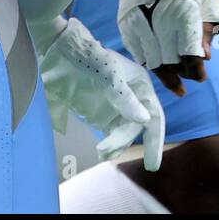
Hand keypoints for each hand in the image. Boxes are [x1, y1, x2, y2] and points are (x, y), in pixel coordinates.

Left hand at [39, 16, 164, 170]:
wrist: (63, 53)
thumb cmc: (90, 59)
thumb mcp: (109, 76)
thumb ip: (125, 99)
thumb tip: (144, 120)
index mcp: (141, 85)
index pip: (155, 115)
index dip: (155, 140)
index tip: (153, 166)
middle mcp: (134, 97)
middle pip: (136, 127)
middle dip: (123, 139)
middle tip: (105, 150)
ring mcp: (118, 106)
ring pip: (124, 133)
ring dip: (115, 144)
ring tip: (101, 150)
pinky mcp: (104, 113)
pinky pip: (112, 133)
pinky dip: (109, 144)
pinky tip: (103, 151)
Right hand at [117, 0, 218, 96]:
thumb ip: (208, 28)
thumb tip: (206, 58)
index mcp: (183, 11)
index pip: (189, 53)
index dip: (195, 69)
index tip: (200, 77)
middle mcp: (159, 18)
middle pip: (170, 60)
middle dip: (182, 73)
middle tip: (189, 80)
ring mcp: (139, 21)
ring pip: (152, 60)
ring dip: (164, 72)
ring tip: (175, 83)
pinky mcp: (125, 22)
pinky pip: (137, 51)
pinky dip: (148, 60)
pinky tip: (158, 64)